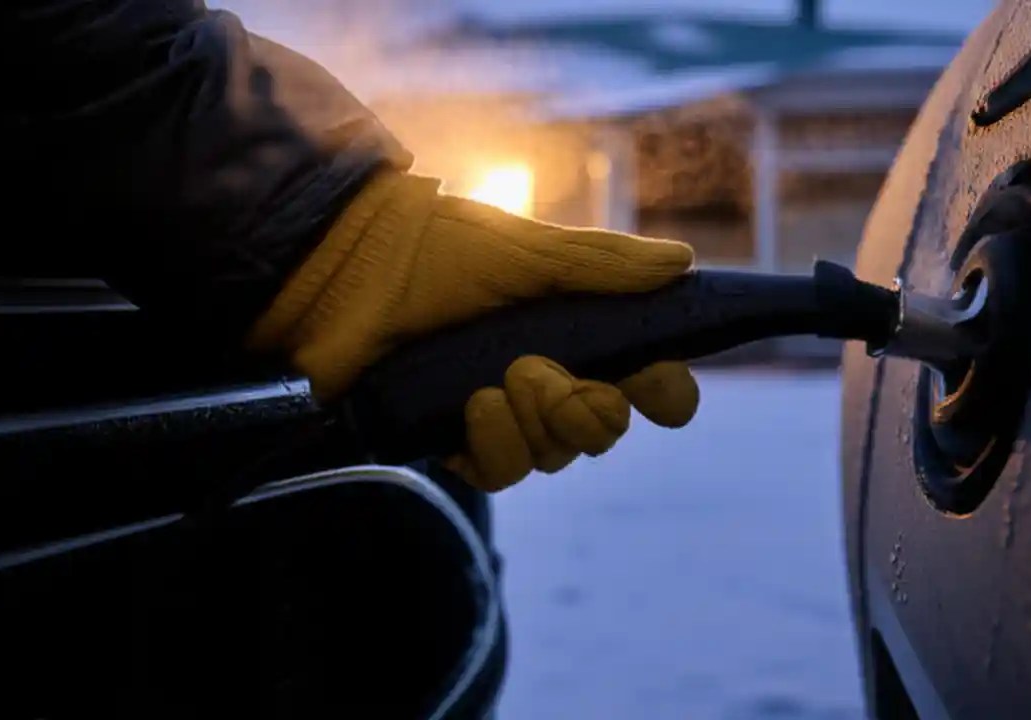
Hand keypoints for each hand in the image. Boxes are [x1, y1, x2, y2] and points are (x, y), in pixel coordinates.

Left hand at [249, 170, 699, 490]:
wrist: (349, 271)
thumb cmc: (438, 248)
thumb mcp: (528, 249)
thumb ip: (603, 262)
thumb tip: (680, 262)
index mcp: (573, 332)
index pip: (644, 380)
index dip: (664, 391)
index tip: (659, 383)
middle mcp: (544, 378)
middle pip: (603, 430)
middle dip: (589, 412)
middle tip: (545, 373)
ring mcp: (500, 413)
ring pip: (553, 456)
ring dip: (536, 423)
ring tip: (499, 378)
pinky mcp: (453, 441)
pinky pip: (499, 472)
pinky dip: (494, 442)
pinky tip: (473, 405)